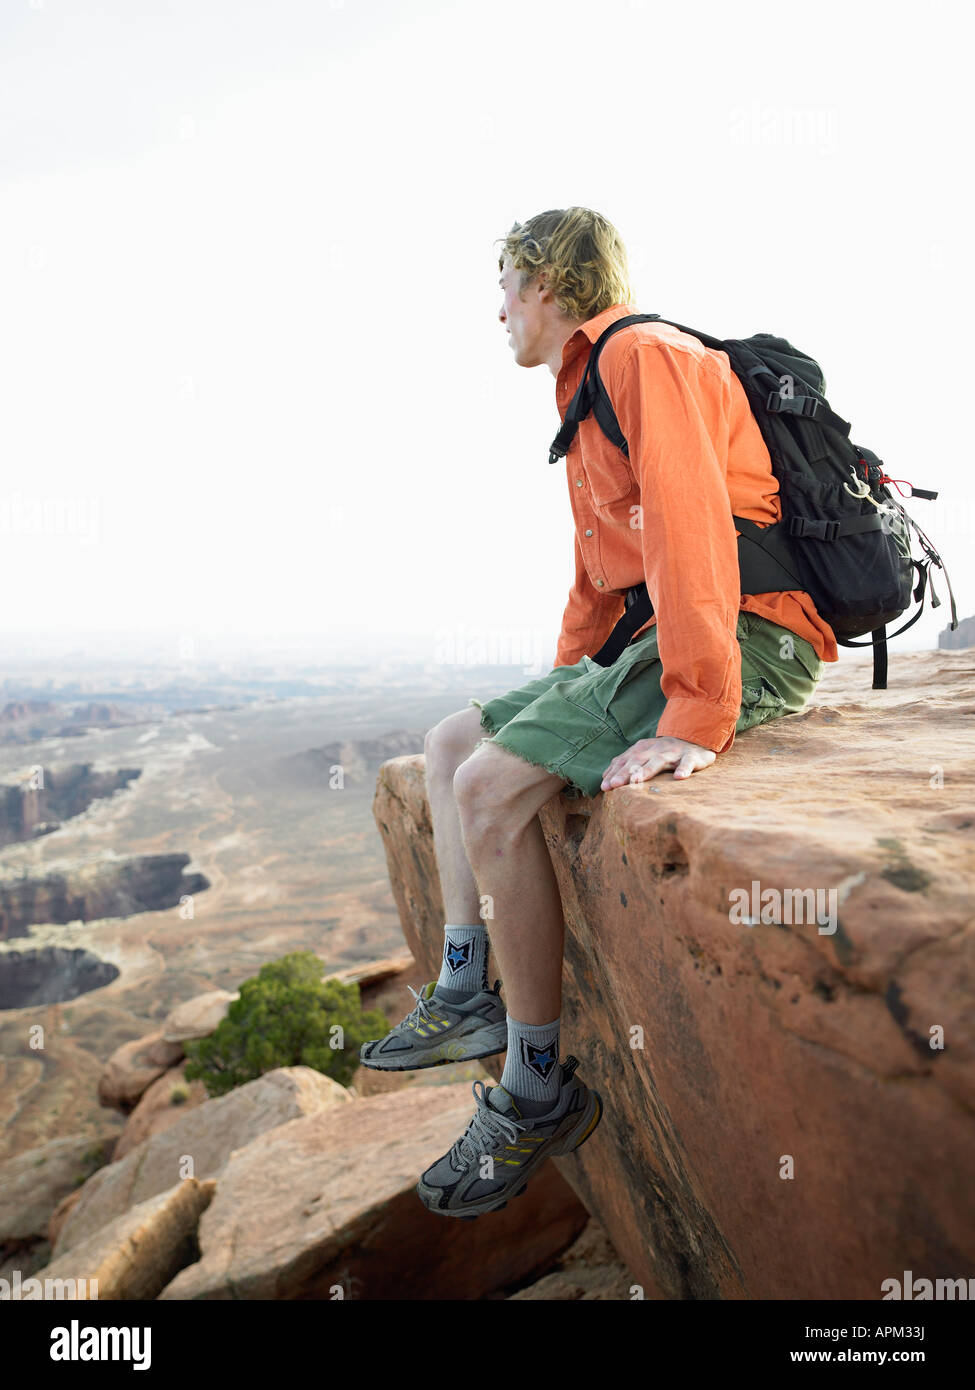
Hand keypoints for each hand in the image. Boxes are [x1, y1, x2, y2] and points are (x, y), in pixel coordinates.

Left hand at [600, 736, 716, 788]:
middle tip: (614, 785)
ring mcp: (673, 752)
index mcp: (642, 749)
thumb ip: (625, 764)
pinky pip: (687, 763)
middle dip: (624, 773)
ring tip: (636, 781)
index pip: (625, 761)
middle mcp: (655, 749)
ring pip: (658, 761)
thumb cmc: (665, 752)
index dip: (614, 773)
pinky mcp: (691, 757)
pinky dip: (683, 769)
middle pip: (637, 760)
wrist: (695, 739)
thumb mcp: (644, 755)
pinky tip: (679, 777)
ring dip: (647, 770)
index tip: (604, 787)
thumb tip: (604, 777)